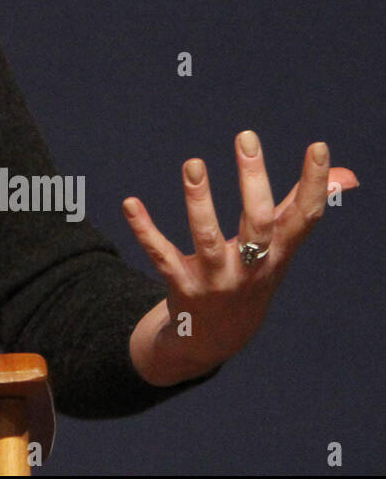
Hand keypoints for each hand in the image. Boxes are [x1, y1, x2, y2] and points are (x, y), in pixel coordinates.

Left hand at [121, 131, 358, 385]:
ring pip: (208, 238)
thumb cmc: (251, 278)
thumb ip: (302, 209)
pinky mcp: (182, 288)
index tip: (318, 146)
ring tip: (192, 163)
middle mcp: (252, 268)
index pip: (304, 217)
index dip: (315, 184)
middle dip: (254, 180)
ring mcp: (217, 280)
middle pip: (259, 222)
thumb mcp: (279, 250)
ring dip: (199, 201)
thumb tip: (348, 175)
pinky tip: (129, 203)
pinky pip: (162, 256)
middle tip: (246, 137)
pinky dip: (145, 229)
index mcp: (278, 254)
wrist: (217, 341)